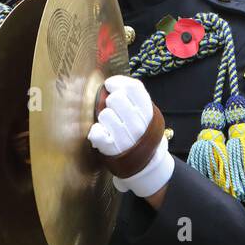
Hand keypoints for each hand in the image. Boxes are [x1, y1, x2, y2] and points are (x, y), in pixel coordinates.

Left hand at [88, 76, 172, 199]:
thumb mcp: (147, 112)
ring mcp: (125, 136)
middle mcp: (138, 124)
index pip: (132, 87)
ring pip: (104, 114)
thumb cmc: (142, 131)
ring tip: (111, 125)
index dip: (117, 83)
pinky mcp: (112, 148)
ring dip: (104, 118)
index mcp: (148, 112)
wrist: (146, 161)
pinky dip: (96, 132)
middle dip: (111, 102)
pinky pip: (96, 132)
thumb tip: (111, 83)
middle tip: (114, 110)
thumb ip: (134, 96)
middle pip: (116, 98)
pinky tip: (103, 134)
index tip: (111, 86)